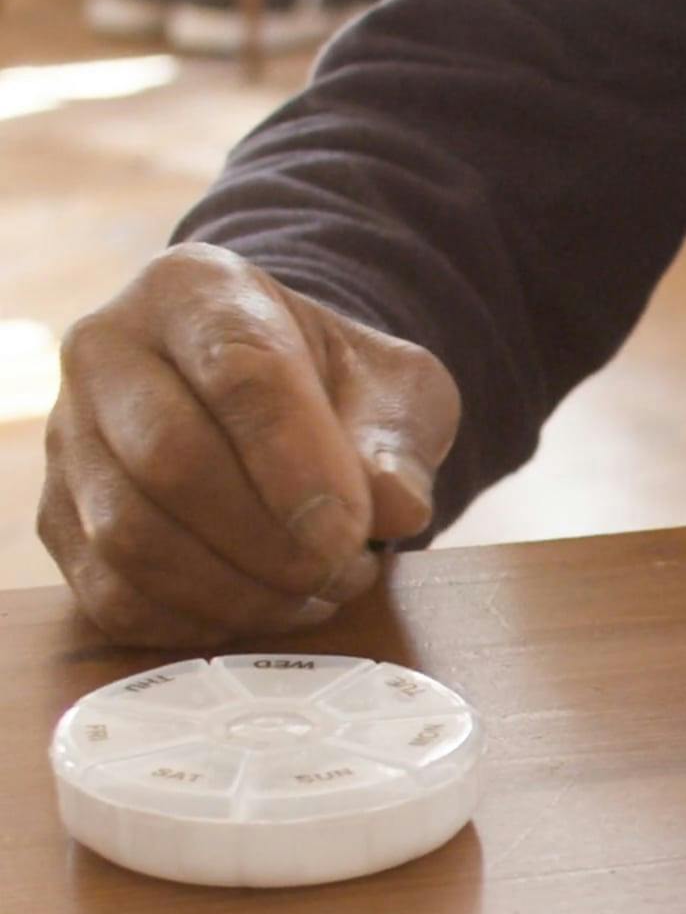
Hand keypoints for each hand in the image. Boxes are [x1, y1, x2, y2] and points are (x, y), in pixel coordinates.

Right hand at [40, 246, 461, 647]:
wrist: (267, 400)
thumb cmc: (333, 388)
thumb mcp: (395, 389)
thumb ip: (400, 441)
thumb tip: (396, 507)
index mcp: (194, 290)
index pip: (237, 370)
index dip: (297, 462)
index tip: (351, 533)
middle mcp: (107, 350)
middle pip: (169, 457)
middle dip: (268, 540)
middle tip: (340, 572)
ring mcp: (69, 437)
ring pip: (130, 536)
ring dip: (236, 590)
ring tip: (313, 594)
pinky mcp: (57, 518)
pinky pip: (111, 594)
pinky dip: (194, 623)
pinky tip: (260, 611)